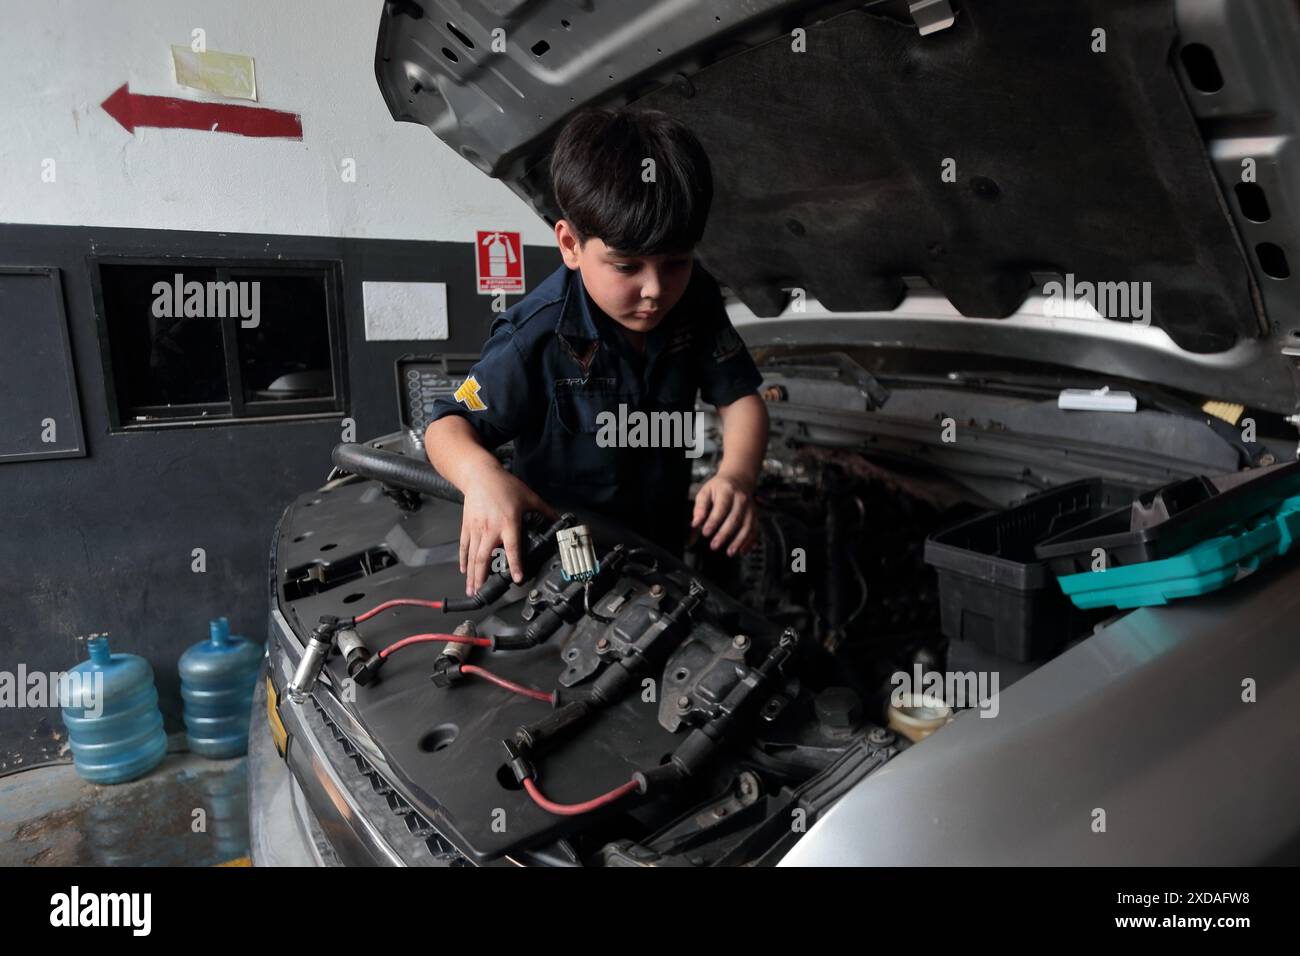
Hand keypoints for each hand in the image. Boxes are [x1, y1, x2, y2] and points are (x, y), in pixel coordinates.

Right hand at [459, 466, 557, 594]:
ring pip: (472, 556)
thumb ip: (545, 511)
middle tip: (482, 593)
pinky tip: (465, 571)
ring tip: (472, 589)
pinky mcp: (467, 526)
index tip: (516, 578)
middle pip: (485, 557)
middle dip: (482, 577)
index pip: (512, 548)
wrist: (479, 475)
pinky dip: (464, 560)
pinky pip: (464, 546)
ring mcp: (476, 529)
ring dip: (472, 575)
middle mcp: (490, 529)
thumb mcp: (529, 497)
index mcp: (508, 523)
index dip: (515, 564)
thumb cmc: (504, 485)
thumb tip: (559, 521)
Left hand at [690, 472, 757, 556]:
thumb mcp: (705, 491)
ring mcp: (750, 508)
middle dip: (724, 534)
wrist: (738, 479)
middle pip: (734, 519)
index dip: (713, 522)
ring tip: (730, 552)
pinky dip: (750, 542)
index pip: (721, 508)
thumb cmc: (720, 487)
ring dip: (739, 541)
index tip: (705, 533)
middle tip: (714, 545)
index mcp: (727, 491)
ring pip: (747, 526)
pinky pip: (755, 530)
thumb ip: (700, 508)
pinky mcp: (755, 516)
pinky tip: (742, 550)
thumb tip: (695, 523)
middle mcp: (741, 499)